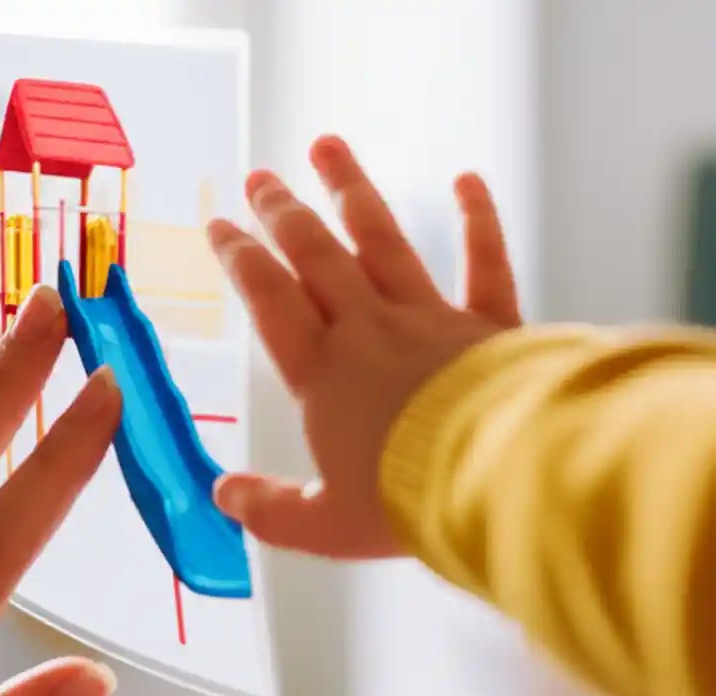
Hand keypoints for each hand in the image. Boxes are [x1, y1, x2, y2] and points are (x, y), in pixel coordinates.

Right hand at [207, 135, 520, 558]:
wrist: (498, 478)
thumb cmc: (407, 501)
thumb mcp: (323, 525)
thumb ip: (268, 510)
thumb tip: (223, 498)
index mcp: (322, 373)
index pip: (269, 298)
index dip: (240, 258)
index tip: (220, 226)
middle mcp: (368, 330)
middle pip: (316, 255)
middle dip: (283, 212)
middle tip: (260, 178)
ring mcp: (430, 318)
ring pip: (383, 240)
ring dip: (352, 191)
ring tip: (328, 146)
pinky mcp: (490, 324)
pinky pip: (485, 262)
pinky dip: (479, 218)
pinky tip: (467, 179)